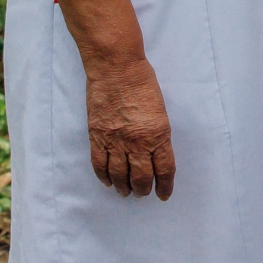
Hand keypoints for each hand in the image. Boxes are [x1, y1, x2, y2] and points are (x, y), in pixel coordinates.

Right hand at [84, 54, 175, 199]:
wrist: (116, 68)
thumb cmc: (142, 82)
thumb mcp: (160, 110)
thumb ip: (157, 133)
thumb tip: (155, 152)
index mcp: (158, 134)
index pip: (164, 169)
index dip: (165, 185)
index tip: (164, 194)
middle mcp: (137, 141)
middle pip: (141, 177)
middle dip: (143, 189)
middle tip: (143, 193)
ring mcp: (115, 140)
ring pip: (119, 175)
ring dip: (123, 187)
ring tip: (126, 192)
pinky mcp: (97, 136)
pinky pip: (99, 164)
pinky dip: (104, 176)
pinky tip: (108, 181)